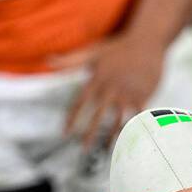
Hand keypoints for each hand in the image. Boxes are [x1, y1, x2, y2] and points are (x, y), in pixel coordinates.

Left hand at [61, 34, 164, 148]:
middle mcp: (111, 89)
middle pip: (97, 116)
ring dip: (112, 136)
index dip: (72, 118)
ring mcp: (127, 93)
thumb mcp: (92, 51)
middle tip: (83, 149)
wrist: (146, 41)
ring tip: (106, 149)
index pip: (80, 103)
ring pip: (118, 120)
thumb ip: (69, 60)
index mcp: (97, 80)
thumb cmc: (117, 47)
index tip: (65, 132)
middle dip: (90, 134)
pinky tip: (132, 139)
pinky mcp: (143, 95)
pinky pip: (137, 116)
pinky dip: (134, 128)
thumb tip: (45, 60)